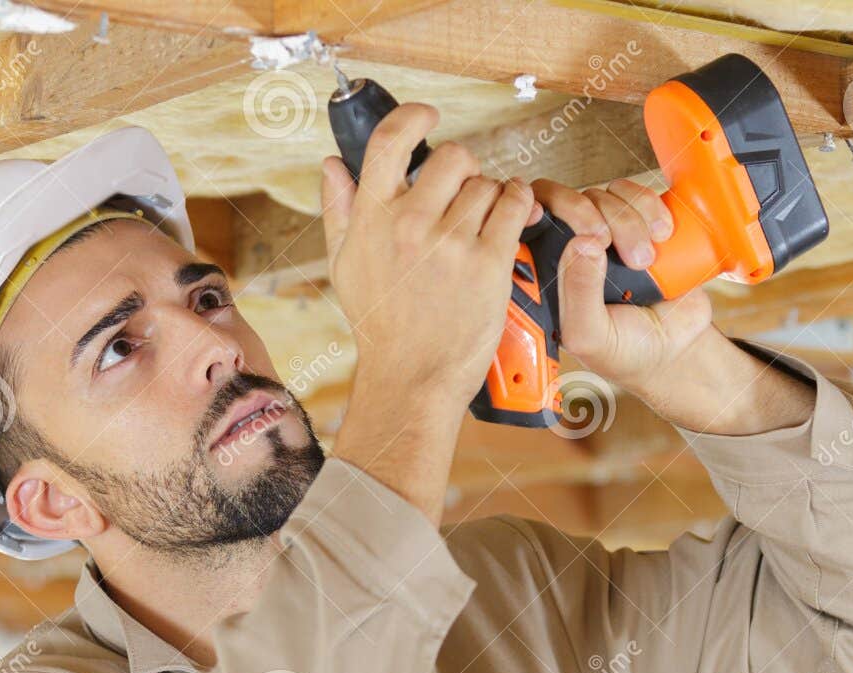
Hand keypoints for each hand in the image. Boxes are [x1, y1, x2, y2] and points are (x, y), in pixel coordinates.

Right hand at [320, 103, 537, 520]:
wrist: (412, 376)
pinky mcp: (487, 263)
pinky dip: (518, 203)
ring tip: (484, 217)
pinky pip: (513, 207)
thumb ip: (338, 209)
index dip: (414, 116)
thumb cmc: (380, 325)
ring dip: (491, 193)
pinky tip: (513, 211)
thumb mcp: (344, 265)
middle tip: (463, 192)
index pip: (390, 142)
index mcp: (372, 218)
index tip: (429, 116)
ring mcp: (450, 243)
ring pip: (486, 184)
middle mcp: (410, 224)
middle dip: (464, 168)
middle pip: (452, 157)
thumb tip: (333, 165)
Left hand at [534, 178, 808, 433]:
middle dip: (587, 214)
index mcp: (547, 275)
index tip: (547, 217)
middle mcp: (571, 249)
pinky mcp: (640, 223)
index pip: (524, 226)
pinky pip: (636, 194)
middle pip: (563, 199)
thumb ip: (579, 293)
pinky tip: (661, 235)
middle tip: (608, 243)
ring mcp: (607, 232)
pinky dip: (650, 208)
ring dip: (627, 220)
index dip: (532, 210)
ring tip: (644, 260)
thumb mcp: (590, 334)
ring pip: (603, 195)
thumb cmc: (624, 350)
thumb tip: (582, 243)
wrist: (677, 349)